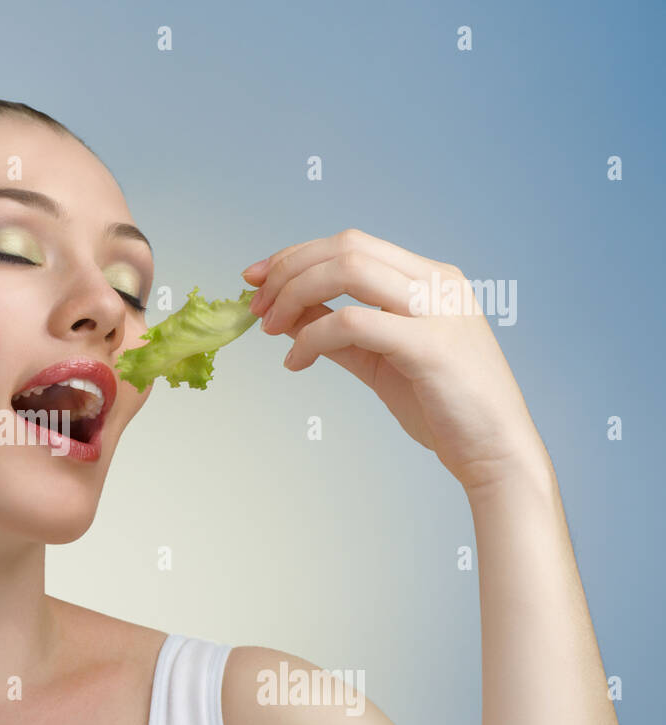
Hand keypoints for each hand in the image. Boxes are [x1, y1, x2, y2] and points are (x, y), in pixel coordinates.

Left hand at [244, 228, 549, 491]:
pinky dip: (313, 338)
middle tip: (256, 307)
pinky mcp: (430, 346)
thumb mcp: (379, 358)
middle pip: (346, 247)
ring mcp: (437, 310)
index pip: (351, 244)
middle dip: (288, 271)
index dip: (296, 256)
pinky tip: (295, 362)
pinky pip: (354, 323)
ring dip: (295, 295)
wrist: (496, 452)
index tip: (256, 279)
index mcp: (429, 277)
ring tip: (271, 329)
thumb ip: (339, 332)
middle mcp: (437, 282)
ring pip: (349, 270)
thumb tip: (289, 315)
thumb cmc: (441, 406)